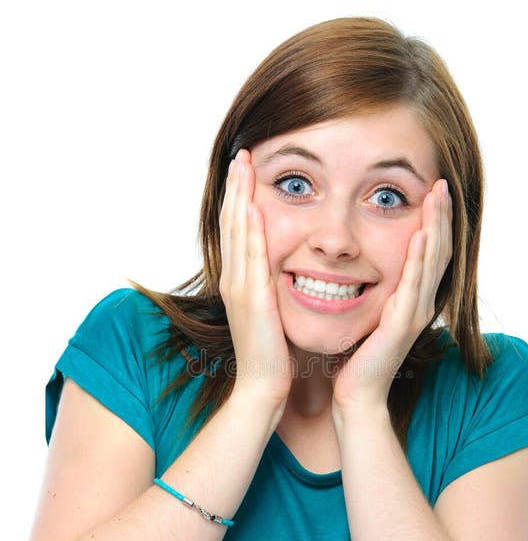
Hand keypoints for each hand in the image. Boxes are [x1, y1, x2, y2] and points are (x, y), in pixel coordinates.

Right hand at [218, 150, 293, 407]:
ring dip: (239, 196)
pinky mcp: (252, 300)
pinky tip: (251, 206)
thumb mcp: (271, 311)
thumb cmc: (273, 354)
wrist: (264, 387)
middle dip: (236, 186)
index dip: (239, 197)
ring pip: (236, 233)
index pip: (237, 229)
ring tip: (243, 165)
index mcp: (240, 281)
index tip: (246, 168)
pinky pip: (250, 258)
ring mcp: (240, 288)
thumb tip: (284, 269)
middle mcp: (234, 279)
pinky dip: (248, 230)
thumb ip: (272, 287)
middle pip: (231, 222)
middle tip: (241, 153)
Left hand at [332, 178, 451, 419]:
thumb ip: (374, 291)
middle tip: (442, 183)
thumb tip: (359, 266)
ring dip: (436, 226)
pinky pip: (413, 284)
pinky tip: (420, 235)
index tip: (433, 190)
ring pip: (432, 261)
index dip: (435, 220)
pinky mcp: (401, 324)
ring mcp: (414, 313)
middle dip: (441, 215)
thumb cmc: (356, 356)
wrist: (357, 394)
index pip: (430, 251)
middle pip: (439, 250)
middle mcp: (420, 303)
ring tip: (437, 197)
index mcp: (412, 298)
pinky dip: (418, 258)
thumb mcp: (369, 314)